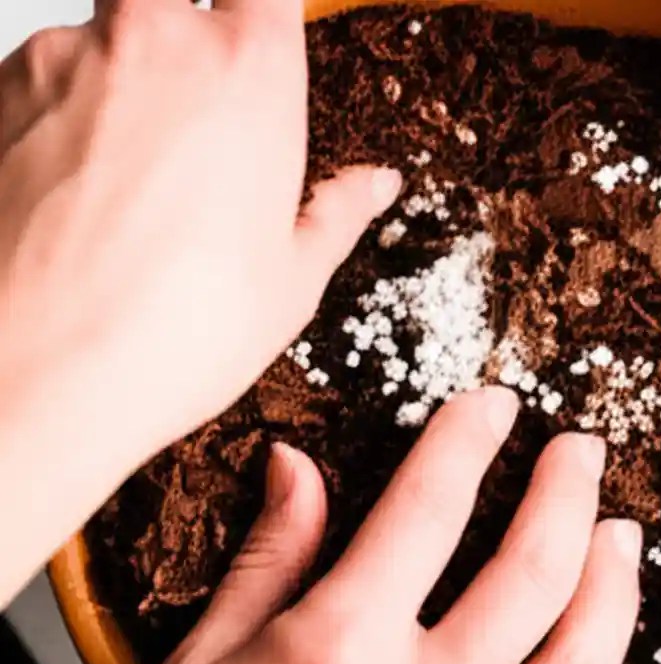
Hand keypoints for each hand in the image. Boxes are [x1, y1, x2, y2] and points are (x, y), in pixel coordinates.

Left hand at [0, 0, 398, 601]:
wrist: (31, 377)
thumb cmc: (169, 331)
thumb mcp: (291, 279)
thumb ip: (336, 211)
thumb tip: (373, 185)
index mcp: (248, 69)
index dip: (265, 12)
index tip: (266, 37)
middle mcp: (154, 37)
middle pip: (173, 7)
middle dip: (184, 56)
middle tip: (195, 139)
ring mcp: (62, 58)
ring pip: (100, 44)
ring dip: (116, 93)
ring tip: (127, 194)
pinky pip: (39, 84)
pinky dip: (56, 125)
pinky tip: (71, 204)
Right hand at [138, 388, 643, 663]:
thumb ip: (266, 562)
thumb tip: (295, 464)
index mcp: (337, 649)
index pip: (427, 510)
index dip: (467, 442)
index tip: (493, 405)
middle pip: (530, 575)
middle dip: (566, 496)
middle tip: (581, 450)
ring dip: (611, 589)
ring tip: (621, 535)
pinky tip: (595, 638)